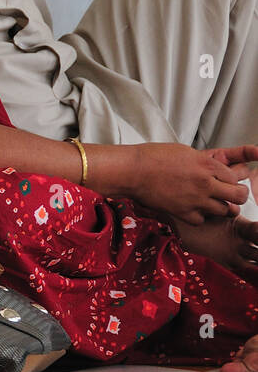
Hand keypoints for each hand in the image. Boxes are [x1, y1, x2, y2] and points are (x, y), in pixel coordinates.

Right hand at [125, 143, 249, 224]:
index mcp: (207, 164)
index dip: (232, 180)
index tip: (226, 181)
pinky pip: (202, 220)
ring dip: (219, 207)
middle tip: (230, 195)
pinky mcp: (182, 213)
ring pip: (224, 211)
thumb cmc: (152, 157)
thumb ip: (204, 162)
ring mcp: (195, 200)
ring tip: (209, 202)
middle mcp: (205, 183)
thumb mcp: (184, 151)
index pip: (235, 177)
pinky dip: (200, 216)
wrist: (131, 171)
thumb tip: (214, 168)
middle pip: (239, 196)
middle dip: (238, 195)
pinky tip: (192, 208)